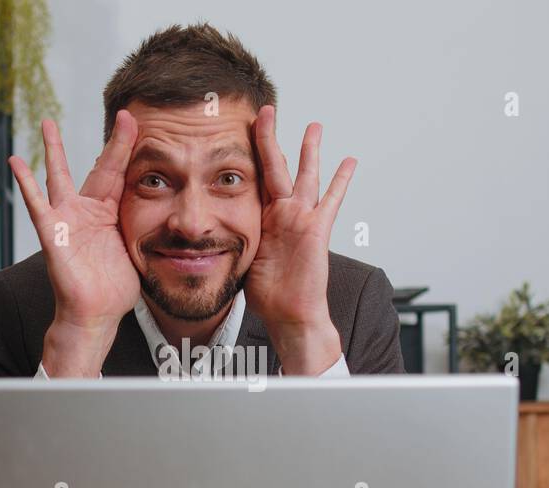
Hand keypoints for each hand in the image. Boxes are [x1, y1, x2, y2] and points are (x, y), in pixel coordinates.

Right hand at [8, 113, 140, 375]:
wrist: (96, 314)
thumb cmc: (113, 288)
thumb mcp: (137, 250)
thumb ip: (146, 228)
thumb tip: (177, 218)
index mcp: (109, 214)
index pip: (123, 175)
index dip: (133, 151)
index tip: (146, 126)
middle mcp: (87, 211)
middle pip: (100, 168)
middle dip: (114, 142)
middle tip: (124, 113)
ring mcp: (68, 220)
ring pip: (60, 177)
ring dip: (54, 150)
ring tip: (47, 122)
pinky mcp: (53, 234)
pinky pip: (37, 205)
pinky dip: (26, 184)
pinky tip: (15, 162)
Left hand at [244, 105, 355, 374]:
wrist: (289, 315)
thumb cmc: (268, 296)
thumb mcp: (241, 259)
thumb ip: (231, 241)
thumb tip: (199, 238)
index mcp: (264, 219)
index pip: (253, 177)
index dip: (245, 154)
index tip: (234, 130)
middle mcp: (283, 214)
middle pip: (276, 166)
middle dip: (270, 138)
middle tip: (267, 111)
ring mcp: (301, 220)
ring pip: (304, 175)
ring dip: (308, 150)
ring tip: (313, 125)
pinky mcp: (316, 230)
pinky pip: (331, 200)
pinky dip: (341, 180)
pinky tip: (349, 161)